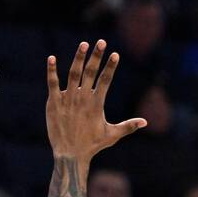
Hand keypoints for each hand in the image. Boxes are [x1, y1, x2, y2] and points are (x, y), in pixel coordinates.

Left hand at [45, 40, 145, 163]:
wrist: (70, 154)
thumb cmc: (92, 145)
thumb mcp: (112, 135)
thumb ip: (128, 126)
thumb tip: (145, 122)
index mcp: (96, 104)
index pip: (106, 80)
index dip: (110, 66)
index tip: (115, 54)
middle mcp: (82, 99)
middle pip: (91, 73)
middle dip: (96, 56)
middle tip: (101, 42)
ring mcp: (67, 99)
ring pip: (73, 74)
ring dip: (79, 58)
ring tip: (84, 45)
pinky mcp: (54, 103)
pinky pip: (52, 83)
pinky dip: (52, 71)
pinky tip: (52, 58)